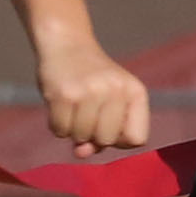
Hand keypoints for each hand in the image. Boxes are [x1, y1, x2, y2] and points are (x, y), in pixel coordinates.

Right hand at [33, 36, 153, 154]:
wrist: (66, 43)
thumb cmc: (92, 79)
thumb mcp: (109, 100)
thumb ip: (103, 132)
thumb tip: (81, 153)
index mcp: (135, 91)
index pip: (137, 139)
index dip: (120, 139)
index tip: (109, 125)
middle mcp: (116, 90)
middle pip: (106, 140)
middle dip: (93, 134)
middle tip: (87, 113)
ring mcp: (90, 91)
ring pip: (81, 137)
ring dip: (73, 130)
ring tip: (73, 107)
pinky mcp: (64, 94)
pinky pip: (60, 131)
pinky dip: (57, 125)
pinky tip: (60, 106)